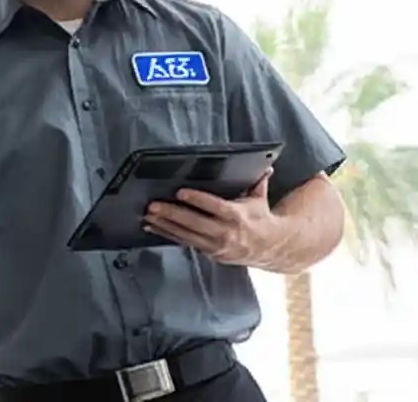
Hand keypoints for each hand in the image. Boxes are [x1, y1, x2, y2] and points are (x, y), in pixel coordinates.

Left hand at [142, 169, 280, 265]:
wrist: (268, 247)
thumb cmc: (260, 219)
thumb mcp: (259, 198)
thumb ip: (258, 181)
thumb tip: (265, 165)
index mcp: (236, 216)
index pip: (214, 206)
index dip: (197, 199)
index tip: (181, 192)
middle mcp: (225, 232)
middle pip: (194, 222)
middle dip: (172, 213)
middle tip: (154, 205)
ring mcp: (216, 245)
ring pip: (186, 234)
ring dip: (165, 225)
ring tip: (149, 216)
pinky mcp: (209, 253)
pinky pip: (184, 243)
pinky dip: (168, 235)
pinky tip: (154, 228)